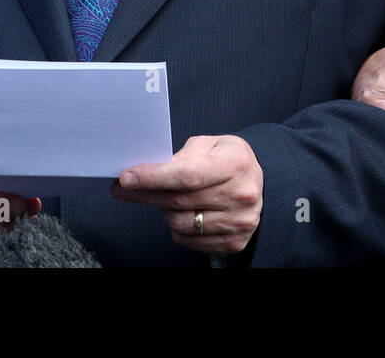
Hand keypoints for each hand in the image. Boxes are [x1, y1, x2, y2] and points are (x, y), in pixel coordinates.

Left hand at [112, 135, 261, 255]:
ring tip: (164, 198)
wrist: (260, 182)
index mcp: (236, 163)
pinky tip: (182, 213)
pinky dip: (177, 228)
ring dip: (163, 211)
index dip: (154, 178)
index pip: (188, 175)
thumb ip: (182, 156)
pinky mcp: (234, 241)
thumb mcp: (210, 144)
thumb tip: (147, 170)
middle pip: (179, 201)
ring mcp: (239, 221)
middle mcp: (241, 194)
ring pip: (180, 223)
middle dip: (145, 193)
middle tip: (124, 187)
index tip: (127, 177)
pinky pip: (188, 240)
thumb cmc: (229, 160)